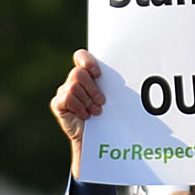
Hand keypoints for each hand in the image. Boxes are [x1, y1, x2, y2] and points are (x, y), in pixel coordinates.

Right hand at [51, 51, 105, 171]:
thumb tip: (136, 77)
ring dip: (87, 100)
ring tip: (96, 111)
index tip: (98, 74)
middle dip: (92, 88)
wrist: (96, 138)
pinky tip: (85, 115)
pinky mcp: (58, 103)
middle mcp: (73, 80)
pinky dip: (79, 107)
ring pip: (73, 86)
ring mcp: (64, 91)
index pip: (81, 56)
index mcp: (87, 74)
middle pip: (78, 73)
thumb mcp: (112, 98)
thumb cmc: (107, 115)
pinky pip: (67, 98)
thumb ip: (113, 86)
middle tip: (102, 101)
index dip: (87, 61)